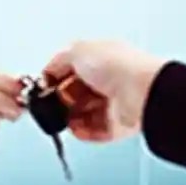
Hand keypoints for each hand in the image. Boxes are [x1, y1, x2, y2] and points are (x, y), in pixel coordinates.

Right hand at [42, 40, 168, 141]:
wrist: (139, 91)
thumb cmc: (116, 65)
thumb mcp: (76, 51)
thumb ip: (58, 61)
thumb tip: (49, 73)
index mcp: (102, 57)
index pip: (73, 68)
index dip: (57, 78)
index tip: (46, 86)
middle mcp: (110, 79)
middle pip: (77, 93)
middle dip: (63, 99)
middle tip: (54, 102)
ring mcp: (115, 103)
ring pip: (85, 114)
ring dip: (71, 118)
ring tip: (65, 117)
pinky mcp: (120, 125)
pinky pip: (96, 132)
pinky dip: (84, 133)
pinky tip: (76, 129)